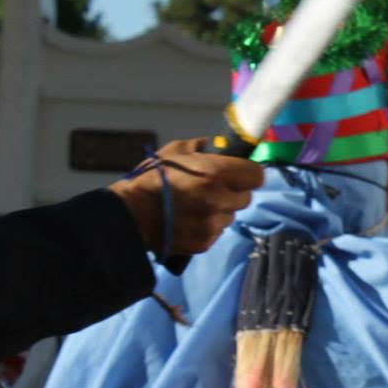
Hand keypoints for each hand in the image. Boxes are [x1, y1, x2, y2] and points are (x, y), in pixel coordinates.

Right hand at [112, 138, 263, 257]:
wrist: (130, 216)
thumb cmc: (150, 179)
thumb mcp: (175, 151)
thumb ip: (201, 146)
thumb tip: (217, 146)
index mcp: (216, 173)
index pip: (257, 175)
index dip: (249, 173)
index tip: (241, 172)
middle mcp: (220, 200)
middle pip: (246, 197)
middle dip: (234, 191)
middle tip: (215, 188)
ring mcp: (214, 224)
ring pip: (231, 215)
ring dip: (221, 209)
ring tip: (197, 204)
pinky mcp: (206, 242)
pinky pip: (218, 230)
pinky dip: (209, 224)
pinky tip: (190, 218)